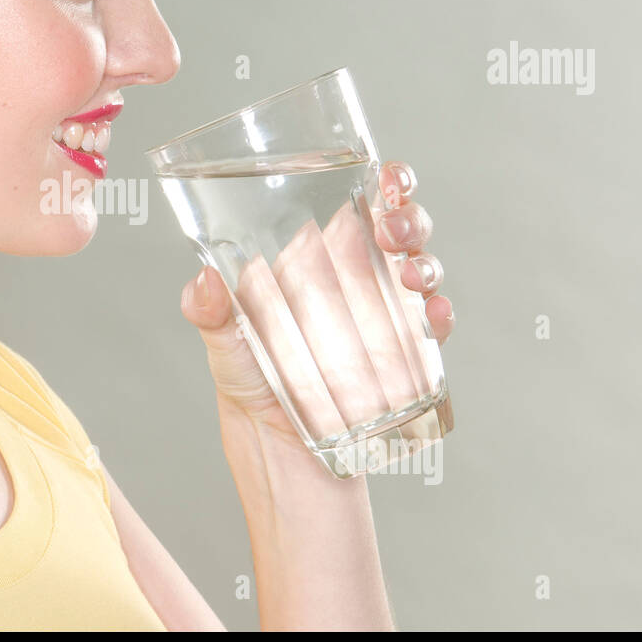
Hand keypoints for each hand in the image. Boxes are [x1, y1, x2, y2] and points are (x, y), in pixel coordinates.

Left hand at [179, 160, 454, 444]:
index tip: (385, 176)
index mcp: (314, 265)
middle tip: (392, 228)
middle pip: (397, 231)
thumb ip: (211, 317)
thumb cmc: (255, 396)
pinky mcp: (404, 360)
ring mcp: (383, 319)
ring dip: (425, 262)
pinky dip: (439, 316)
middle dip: (408, 217)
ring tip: (411, 273)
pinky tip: (432, 316)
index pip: (353, 208)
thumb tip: (202, 283)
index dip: (380, 185)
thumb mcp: (226, 352)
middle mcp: (354, 284)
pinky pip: (432, 329)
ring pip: (420, 271)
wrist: (285, 465)